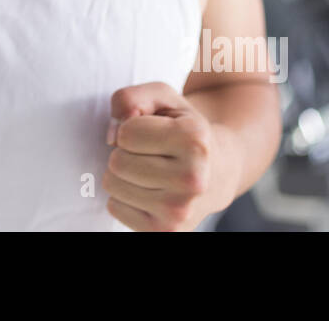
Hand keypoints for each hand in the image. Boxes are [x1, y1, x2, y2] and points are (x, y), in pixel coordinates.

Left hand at [103, 82, 215, 231]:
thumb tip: (112, 135)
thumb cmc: (182, 129)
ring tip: (150, 170)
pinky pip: (114, 207)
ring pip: (112, 185)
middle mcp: (191, 180)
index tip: (152, 132)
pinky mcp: (165, 231)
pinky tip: (149, 190)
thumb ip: (129, 98)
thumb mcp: (162, 98)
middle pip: (117, 162)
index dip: (131, 128)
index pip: (125, 133)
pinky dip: (124, 196)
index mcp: (194, 141)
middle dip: (125, 152)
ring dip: (123, 174)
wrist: (217, 172)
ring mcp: (179, 211)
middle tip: (150, 153)